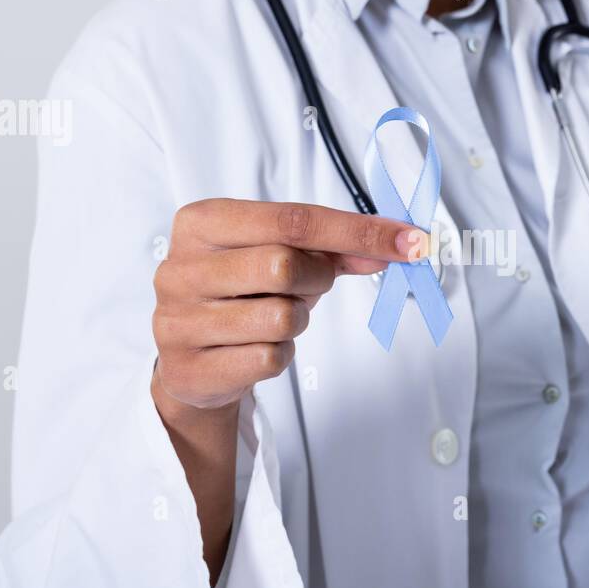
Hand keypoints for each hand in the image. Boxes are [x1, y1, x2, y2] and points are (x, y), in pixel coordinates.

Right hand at [152, 199, 424, 410]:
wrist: (190, 359)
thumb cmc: (242, 293)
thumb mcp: (279, 254)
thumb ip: (333, 246)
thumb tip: (397, 244)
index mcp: (202, 223)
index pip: (292, 219)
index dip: (358, 231)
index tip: (409, 241)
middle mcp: (181, 267)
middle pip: (284, 264)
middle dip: (316, 279)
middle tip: (308, 286)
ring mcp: (179, 319)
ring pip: (281, 317)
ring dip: (297, 320)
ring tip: (273, 317)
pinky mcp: (189, 367)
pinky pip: (269, 359)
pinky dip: (280, 353)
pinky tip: (258, 347)